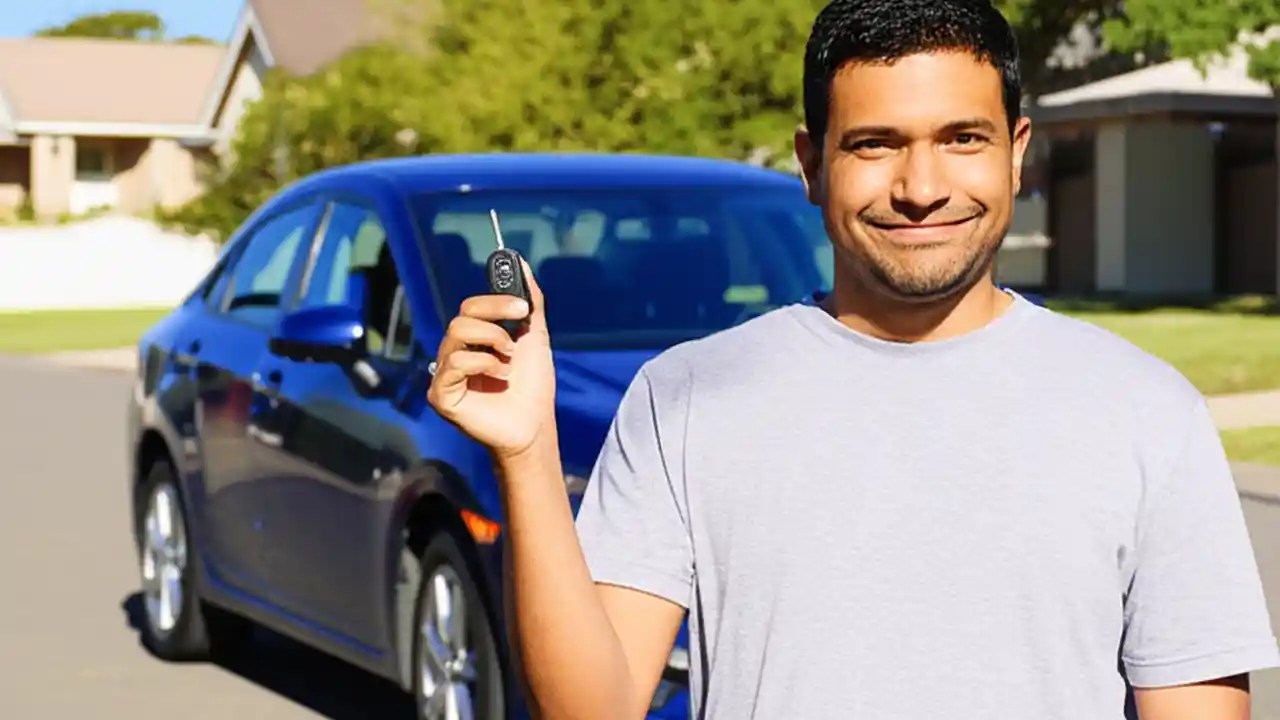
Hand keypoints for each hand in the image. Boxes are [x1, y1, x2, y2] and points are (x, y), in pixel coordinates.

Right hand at [427, 258, 555, 460]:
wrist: (534, 426)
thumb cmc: (533, 386)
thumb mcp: (535, 337)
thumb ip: (531, 302)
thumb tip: (522, 263)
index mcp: (474, 341)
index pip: (471, 307)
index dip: (495, 301)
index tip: (522, 307)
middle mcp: (455, 354)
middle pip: (461, 318)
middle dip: (494, 320)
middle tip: (516, 340)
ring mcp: (445, 375)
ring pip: (456, 334)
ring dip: (492, 344)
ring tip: (509, 363)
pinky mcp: (441, 395)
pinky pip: (453, 364)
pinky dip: (481, 364)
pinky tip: (500, 378)